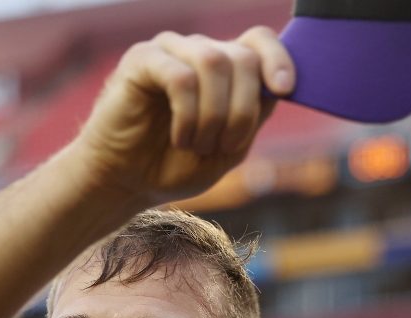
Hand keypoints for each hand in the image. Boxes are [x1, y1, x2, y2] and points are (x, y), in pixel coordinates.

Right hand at [71, 27, 294, 203]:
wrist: (125, 182)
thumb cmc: (173, 166)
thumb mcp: (229, 149)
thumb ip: (254, 116)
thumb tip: (277, 87)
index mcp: (224, 70)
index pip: (259, 41)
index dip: (279, 58)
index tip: (284, 89)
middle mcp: (199, 52)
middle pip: (243, 58)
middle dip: (241, 110)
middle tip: (221, 147)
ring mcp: (170, 51)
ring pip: (214, 62)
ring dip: (214, 115)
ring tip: (196, 145)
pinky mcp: (142, 60)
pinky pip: (181, 76)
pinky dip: (188, 114)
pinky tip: (180, 137)